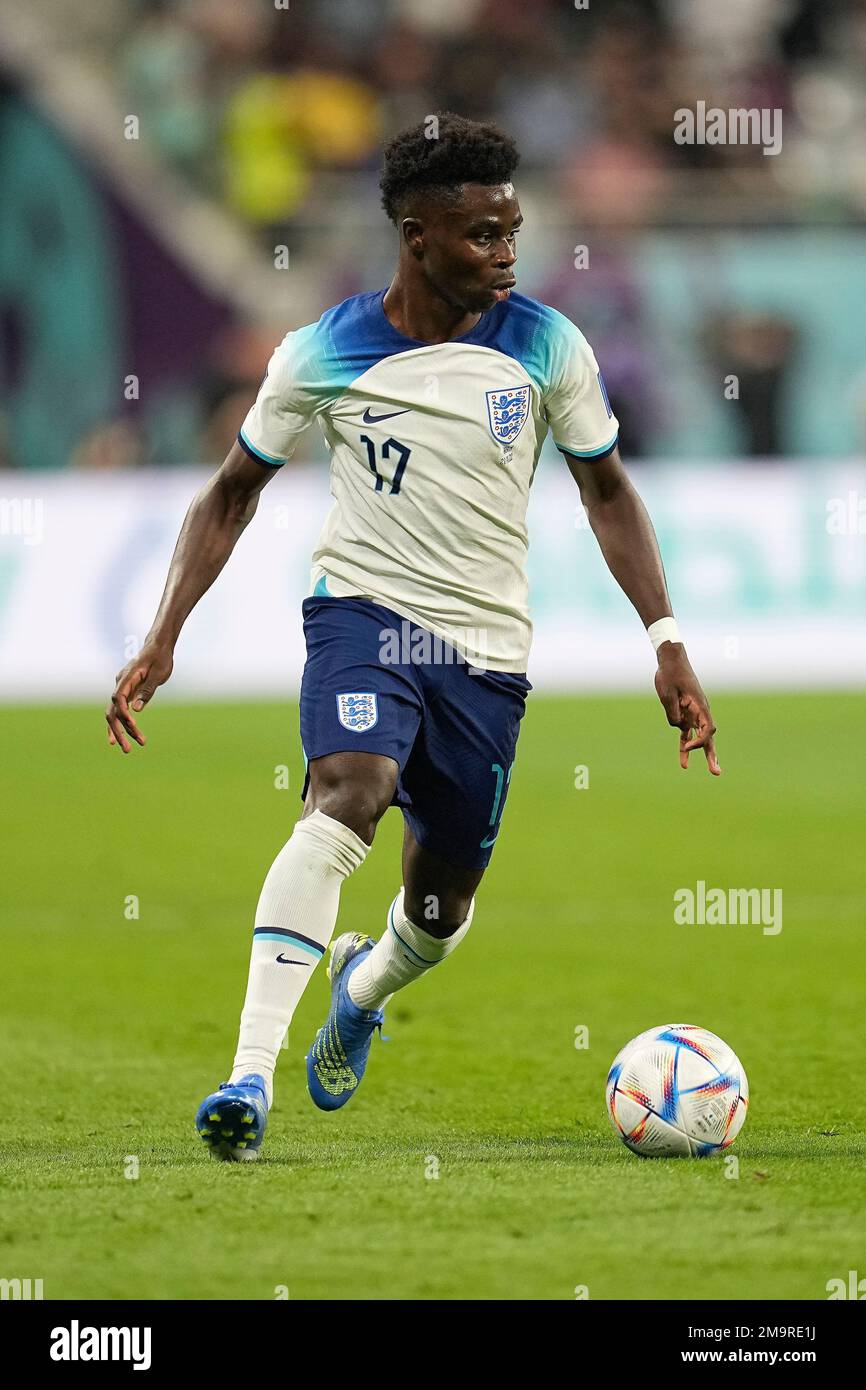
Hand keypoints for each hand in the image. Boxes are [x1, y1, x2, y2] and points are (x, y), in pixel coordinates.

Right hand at [105, 642, 173, 752]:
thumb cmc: (160, 658)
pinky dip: (123, 724)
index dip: (123, 712)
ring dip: (122, 731)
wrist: (158, 647)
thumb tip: (136, 710)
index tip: (133, 724)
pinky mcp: (126, 692)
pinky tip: (124, 737)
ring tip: (130, 748)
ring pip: (116, 713)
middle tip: (127, 749)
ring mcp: (122, 688)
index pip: (118, 697)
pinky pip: (121, 711)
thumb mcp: (158, 675)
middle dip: (118, 731)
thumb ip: (147, 691)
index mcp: (127, 677)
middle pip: (113, 710)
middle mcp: (120, 683)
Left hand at [654, 643, 719, 775]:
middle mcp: (700, 711)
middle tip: (716, 772)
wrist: (671, 660)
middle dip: (712, 755)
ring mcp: (693, 713)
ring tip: (714, 772)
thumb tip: (678, 727)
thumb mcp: (667, 692)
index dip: (700, 741)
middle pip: (708, 737)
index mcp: (700, 705)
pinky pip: (686, 734)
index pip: (707, 729)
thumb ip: (672, 712)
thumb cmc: (670, 673)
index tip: (687, 745)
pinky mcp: (684, 714)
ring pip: (699, 738)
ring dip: (703, 754)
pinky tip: (684, 763)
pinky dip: (685, 746)